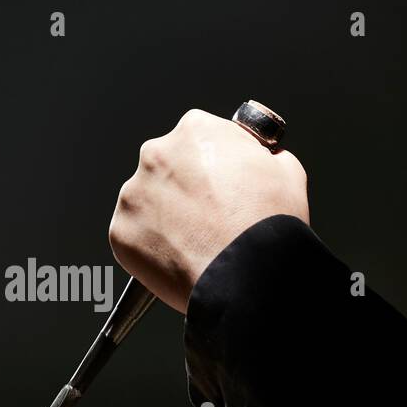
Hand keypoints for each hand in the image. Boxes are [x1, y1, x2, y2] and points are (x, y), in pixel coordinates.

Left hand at [108, 108, 308, 313]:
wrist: (247, 276)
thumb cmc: (268, 224)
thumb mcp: (285, 170)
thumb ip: (262, 156)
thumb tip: (259, 160)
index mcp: (194, 130)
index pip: (200, 138)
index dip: (216, 164)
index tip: (223, 184)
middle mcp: (155, 154)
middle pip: (167, 167)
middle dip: (184, 188)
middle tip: (209, 217)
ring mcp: (133, 194)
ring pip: (147, 202)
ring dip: (165, 216)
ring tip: (196, 242)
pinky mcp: (120, 232)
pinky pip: (135, 236)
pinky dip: (152, 246)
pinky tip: (179, 257)